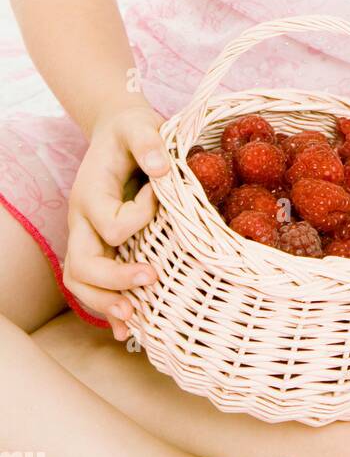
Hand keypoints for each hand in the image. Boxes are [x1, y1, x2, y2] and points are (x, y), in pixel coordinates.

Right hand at [63, 102, 170, 339]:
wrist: (116, 132)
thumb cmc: (131, 130)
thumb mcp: (140, 126)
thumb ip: (148, 142)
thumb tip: (163, 169)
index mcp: (90, 193)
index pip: (111, 225)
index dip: (141, 218)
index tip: (162, 196)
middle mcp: (81, 220)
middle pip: (82, 264)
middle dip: (114, 280)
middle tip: (150, 281)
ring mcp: (86, 236)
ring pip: (79, 282)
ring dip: (104, 303)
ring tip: (134, 319)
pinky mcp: (97, 245)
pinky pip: (91, 285)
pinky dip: (107, 309)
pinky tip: (128, 331)